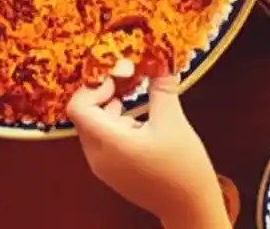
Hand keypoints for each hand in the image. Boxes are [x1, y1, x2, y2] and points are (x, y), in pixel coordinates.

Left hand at [68, 75, 227, 228]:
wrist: (190, 209)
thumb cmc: (183, 169)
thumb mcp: (173, 122)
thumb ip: (161, 88)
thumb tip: (160, 60)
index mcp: (109, 143)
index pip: (78, 107)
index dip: (94, 86)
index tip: (119, 76)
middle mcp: (98, 156)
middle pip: (85, 113)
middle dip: (104, 91)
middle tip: (128, 78)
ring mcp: (103, 166)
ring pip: (94, 125)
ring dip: (110, 106)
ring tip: (135, 95)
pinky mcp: (112, 171)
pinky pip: (103, 139)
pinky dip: (115, 122)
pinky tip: (138, 118)